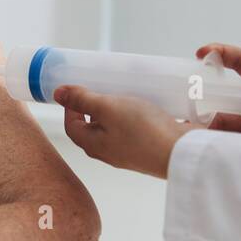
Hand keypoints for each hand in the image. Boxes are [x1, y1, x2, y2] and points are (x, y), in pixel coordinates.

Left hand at [53, 85, 200, 178]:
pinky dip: (136, 115)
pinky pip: (135, 130)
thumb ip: (83, 99)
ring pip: (115, 128)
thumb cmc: (143, 131)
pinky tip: (147, 104)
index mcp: (93, 144)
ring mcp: (129, 151)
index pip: (71, 126)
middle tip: (102, 87)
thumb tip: (58, 94)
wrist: (181, 152)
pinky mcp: (148, 147)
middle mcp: (108, 151)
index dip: (70, 107)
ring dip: (117, 109)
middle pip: (92, 127)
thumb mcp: (108, 108)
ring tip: (125, 92)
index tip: (77, 89)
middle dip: (94, 106)